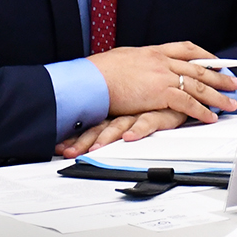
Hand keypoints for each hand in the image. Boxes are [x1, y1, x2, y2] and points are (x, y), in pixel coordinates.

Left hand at [57, 108, 189, 158]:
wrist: (178, 84)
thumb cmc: (153, 96)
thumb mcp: (128, 107)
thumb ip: (110, 119)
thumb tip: (85, 133)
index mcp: (113, 108)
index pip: (90, 123)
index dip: (75, 135)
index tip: (59, 147)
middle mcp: (123, 110)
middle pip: (99, 126)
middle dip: (83, 141)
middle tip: (68, 152)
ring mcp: (139, 111)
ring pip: (119, 125)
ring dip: (105, 138)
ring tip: (94, 150)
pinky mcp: (158, 113)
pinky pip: (147, 122)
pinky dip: (138, 130)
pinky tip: (129, 137)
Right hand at [89, 41, 236, 121]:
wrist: (92, 79)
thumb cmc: (100, 71)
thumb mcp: (124, 59)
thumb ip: (139, 63)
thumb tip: (141, 67)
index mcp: (154, 51)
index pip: (187, 49)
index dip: (205, 56)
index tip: (217, 60)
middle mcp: (162, 61)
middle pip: (198, 68)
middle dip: (219, 75)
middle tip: (235, 82)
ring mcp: (162, 76)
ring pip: (198, 85)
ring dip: (218, 95)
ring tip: (232, 102)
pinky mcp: (160, 93)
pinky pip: (187, 103)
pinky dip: (201, 111)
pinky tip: (211, 117)